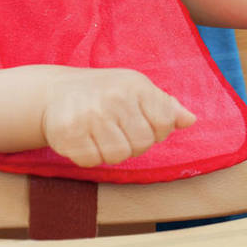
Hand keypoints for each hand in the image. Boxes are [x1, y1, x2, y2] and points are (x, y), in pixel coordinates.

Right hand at [41, 68, 196, 166]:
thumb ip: (165, 106)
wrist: (55, 91)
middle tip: (116, 129)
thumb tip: (191, 120)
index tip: (139, 122)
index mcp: (136, 85)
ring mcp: (90, 114)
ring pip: (118, 156)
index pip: (164, 123)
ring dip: (110, 151)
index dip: (155, 130)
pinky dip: (89, 155)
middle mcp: (114, 97)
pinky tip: (84, 138)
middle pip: (142, 144)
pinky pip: (93, 161)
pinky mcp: (69, 132)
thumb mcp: (136, 90)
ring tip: (100, 134)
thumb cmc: (104, 92)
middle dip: (132, 143)